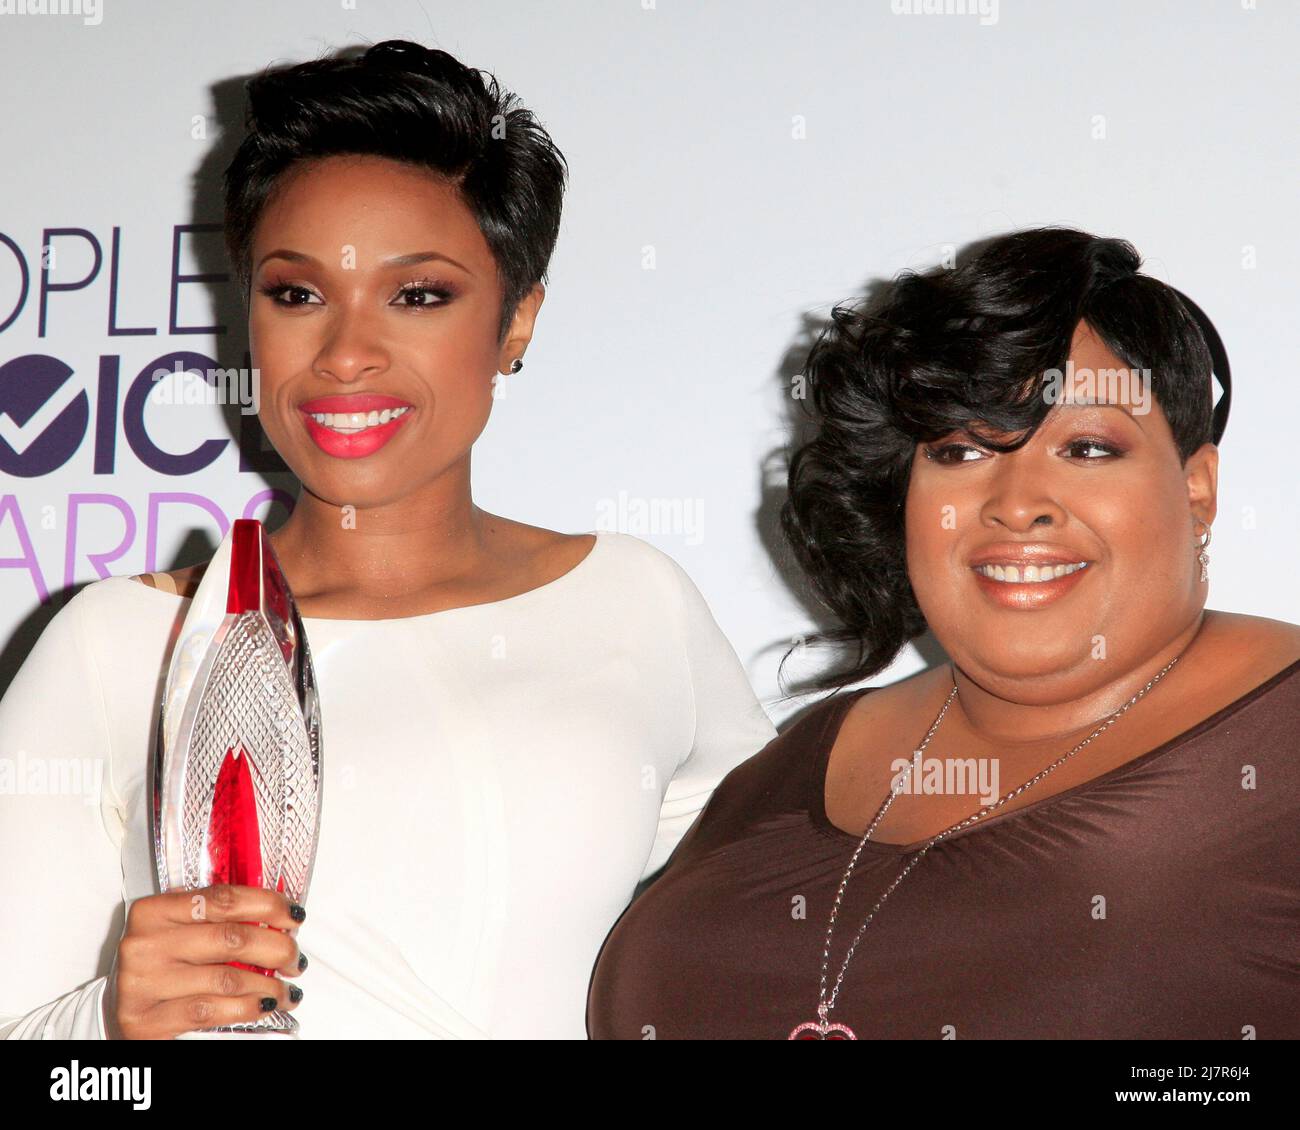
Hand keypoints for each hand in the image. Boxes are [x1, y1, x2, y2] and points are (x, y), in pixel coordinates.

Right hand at [103, 884, 304, 1038]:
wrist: (119, 1012)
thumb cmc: (161, 966)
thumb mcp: (179, 931)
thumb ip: (217, 918)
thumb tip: (279, 918)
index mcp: (155, 910)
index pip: (224, 899)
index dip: (268, 906)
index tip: (294, 917)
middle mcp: (145, 943)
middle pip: (231, 938)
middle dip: (276, 948)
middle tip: (295, 958)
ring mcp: (143, 982)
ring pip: (226, 978)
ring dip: (269, 984)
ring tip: (287, 989)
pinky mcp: (146, 1021)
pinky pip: (210, 1010)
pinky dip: (247, 1007)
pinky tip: (265, 1005)